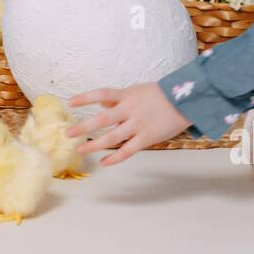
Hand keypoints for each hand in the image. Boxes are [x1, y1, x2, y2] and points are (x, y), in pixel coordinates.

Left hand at [64, 82, 191, 165]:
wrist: (185, 101)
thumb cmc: (159, 95)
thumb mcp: (136, 90)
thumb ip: (117, 97)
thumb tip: (99, 101)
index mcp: (127, 95)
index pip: (102, 93)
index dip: (85, 98)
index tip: (70, 102)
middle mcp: (130, 110)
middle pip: (102, 118)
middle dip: (84, 126)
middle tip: (68, 133)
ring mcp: (138, 125)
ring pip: (112, 137)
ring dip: (94, 144)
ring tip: (80, 150)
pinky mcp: (147, 138)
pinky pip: (128, 150)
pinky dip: (115, 158)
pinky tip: (104, 162)